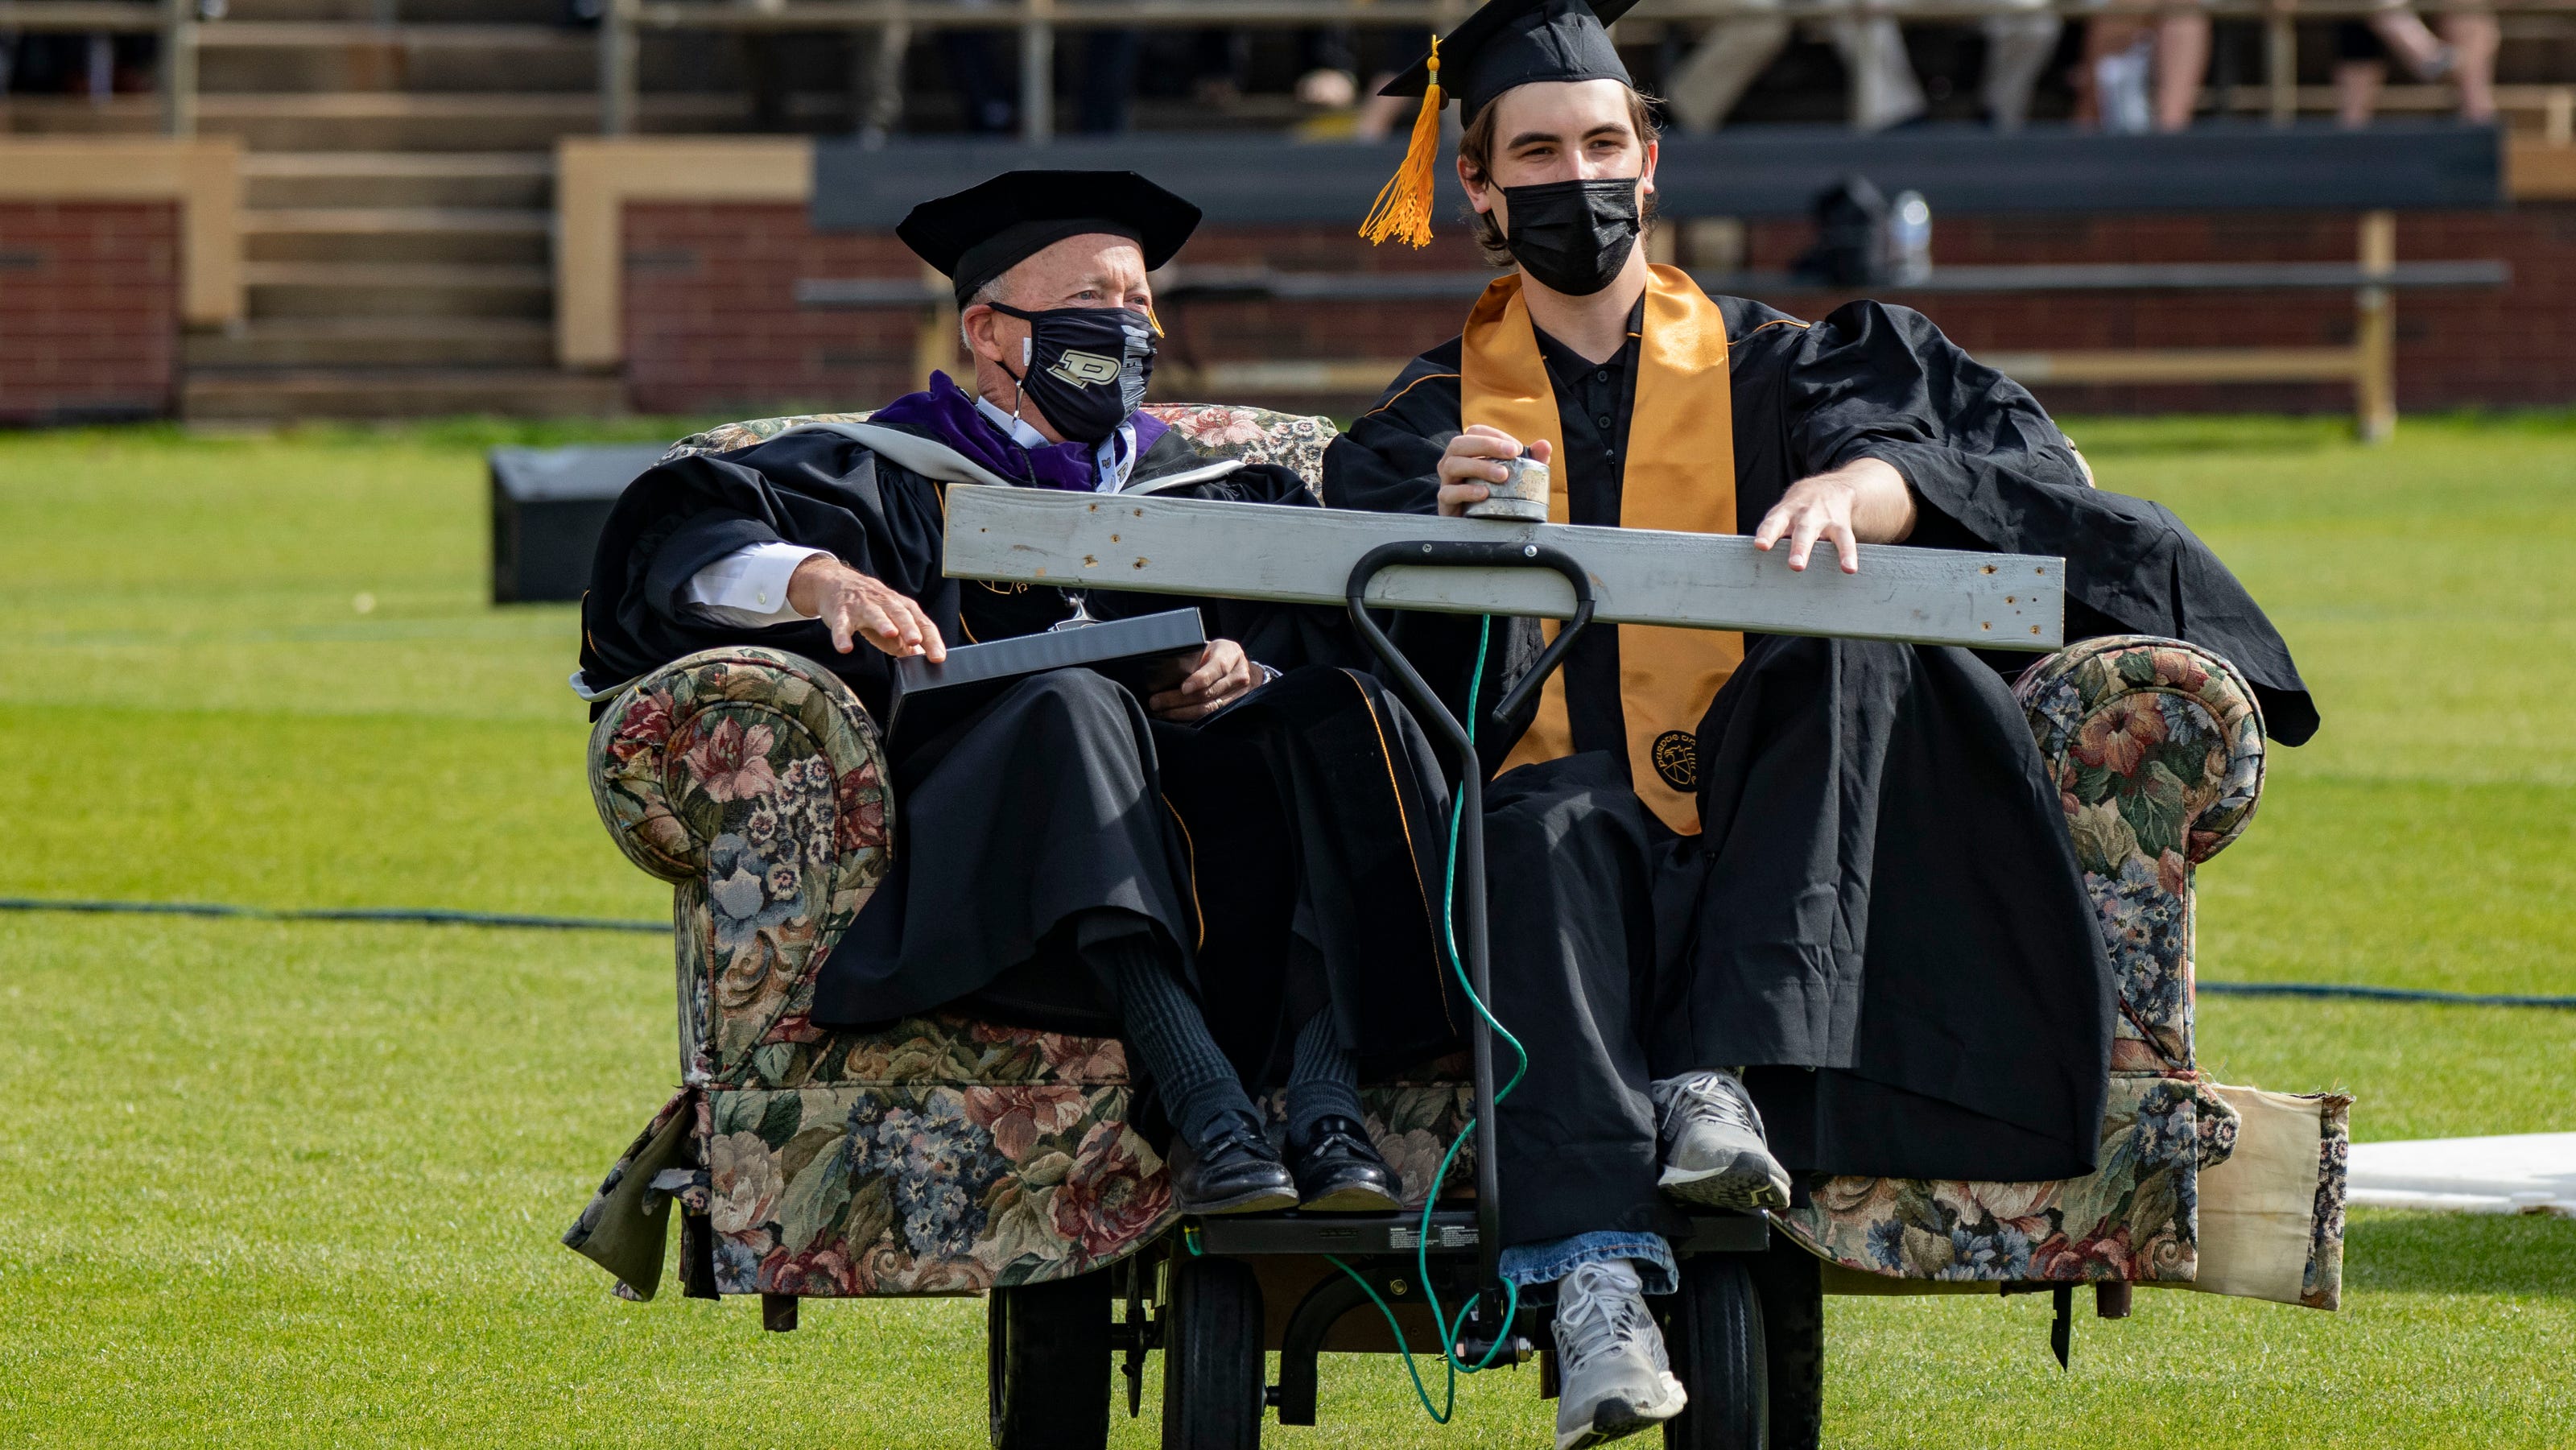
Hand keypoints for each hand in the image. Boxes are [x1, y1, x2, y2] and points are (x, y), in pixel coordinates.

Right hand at [786, 555, 947, 660]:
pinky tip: (845, 648)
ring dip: (883, 623)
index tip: (938, 657)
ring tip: (890, 634)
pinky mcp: (841, 613)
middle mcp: (884, 604)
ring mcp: (862, 607)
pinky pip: (841, 625)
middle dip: (909, 627)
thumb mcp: (892, 620)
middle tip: (916, 640)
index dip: (931, 640)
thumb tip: (922, 658)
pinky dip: (842, 636)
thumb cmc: (870, 606)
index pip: (921, 623)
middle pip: (900, 614)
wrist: (836, 582)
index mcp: (901, 607)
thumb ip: (906, 641)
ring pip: (874, 615)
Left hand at [1148, 639, 1256, 721]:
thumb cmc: (1220, 654)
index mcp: (1230, 654)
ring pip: (1209, 709)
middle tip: (1156, 702)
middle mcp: (1238, 676)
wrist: (1243, 668)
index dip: (1200, 679)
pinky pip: (1211, 717)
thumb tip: (1166, 671)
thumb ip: (1195, 657)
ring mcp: (1238, 695)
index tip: (1183, 688)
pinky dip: (1190, 719)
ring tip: (1161, 711)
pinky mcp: (1234, 709)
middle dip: (1178, 699)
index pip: (1217, 667)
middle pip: (1208, 692)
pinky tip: (1175, 718)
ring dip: (1181, 712)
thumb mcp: (1211, 647)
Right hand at [1436, 426, 1551, 516]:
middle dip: (1487, 445)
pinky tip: (1484, 494)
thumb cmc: (1498, 496)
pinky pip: (1448, 493)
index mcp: (1468, 451)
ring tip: (1502, 476)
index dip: (1495, 436)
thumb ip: (1532, 460)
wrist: (1484, 528)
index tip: (1517, 448)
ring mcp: (1447, 482)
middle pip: (1459, 443)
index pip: (1475, 432)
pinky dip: (1466, 491)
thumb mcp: (1518, 477)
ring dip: (1479, 466)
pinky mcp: (1445, 503)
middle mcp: (1453, 462)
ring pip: (1452, 465)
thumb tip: (1545, 445)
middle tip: (1512, 454)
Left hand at [1751, 457, 1918, 573]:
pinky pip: (1845, 540)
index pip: (1773, 522)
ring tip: (1811, 567)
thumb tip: (1753, 560)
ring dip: (1818, 551)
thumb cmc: (1798, 509)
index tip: (1761, 545)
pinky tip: (1849, 568)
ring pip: (1822, 534)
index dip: (1767, 533)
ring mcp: (1823, 519)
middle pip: (1801, 530)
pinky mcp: (1840, 525)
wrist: (1833, 487)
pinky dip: (1847, 554)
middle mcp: (1804, 514)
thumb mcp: (1784, 514)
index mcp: (1785, 512)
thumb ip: (1773, 534)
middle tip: (1795, 565)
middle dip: (1799, 547)